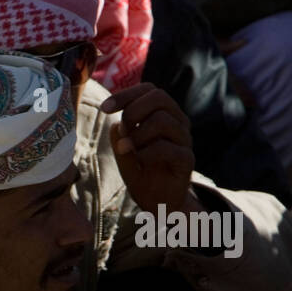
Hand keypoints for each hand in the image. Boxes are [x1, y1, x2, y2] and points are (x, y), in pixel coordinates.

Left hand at [102, 83, 195, 215]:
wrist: (157, 201)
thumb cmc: (141, 171)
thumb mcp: (123, 151)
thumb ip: (120, 134)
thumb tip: (118, 123)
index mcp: (163, 114)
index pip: (149, 90)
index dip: (126, 95)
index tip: (104, 109)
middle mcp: (177, 122)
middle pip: (159, 97)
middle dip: (133, 112)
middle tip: (123, 133)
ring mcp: (184, 139)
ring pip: (162, 120)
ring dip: (137, 135)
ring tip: (127, 150)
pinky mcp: (187, 159)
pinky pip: (167, 147)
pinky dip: (146, 153)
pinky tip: (139, 161)